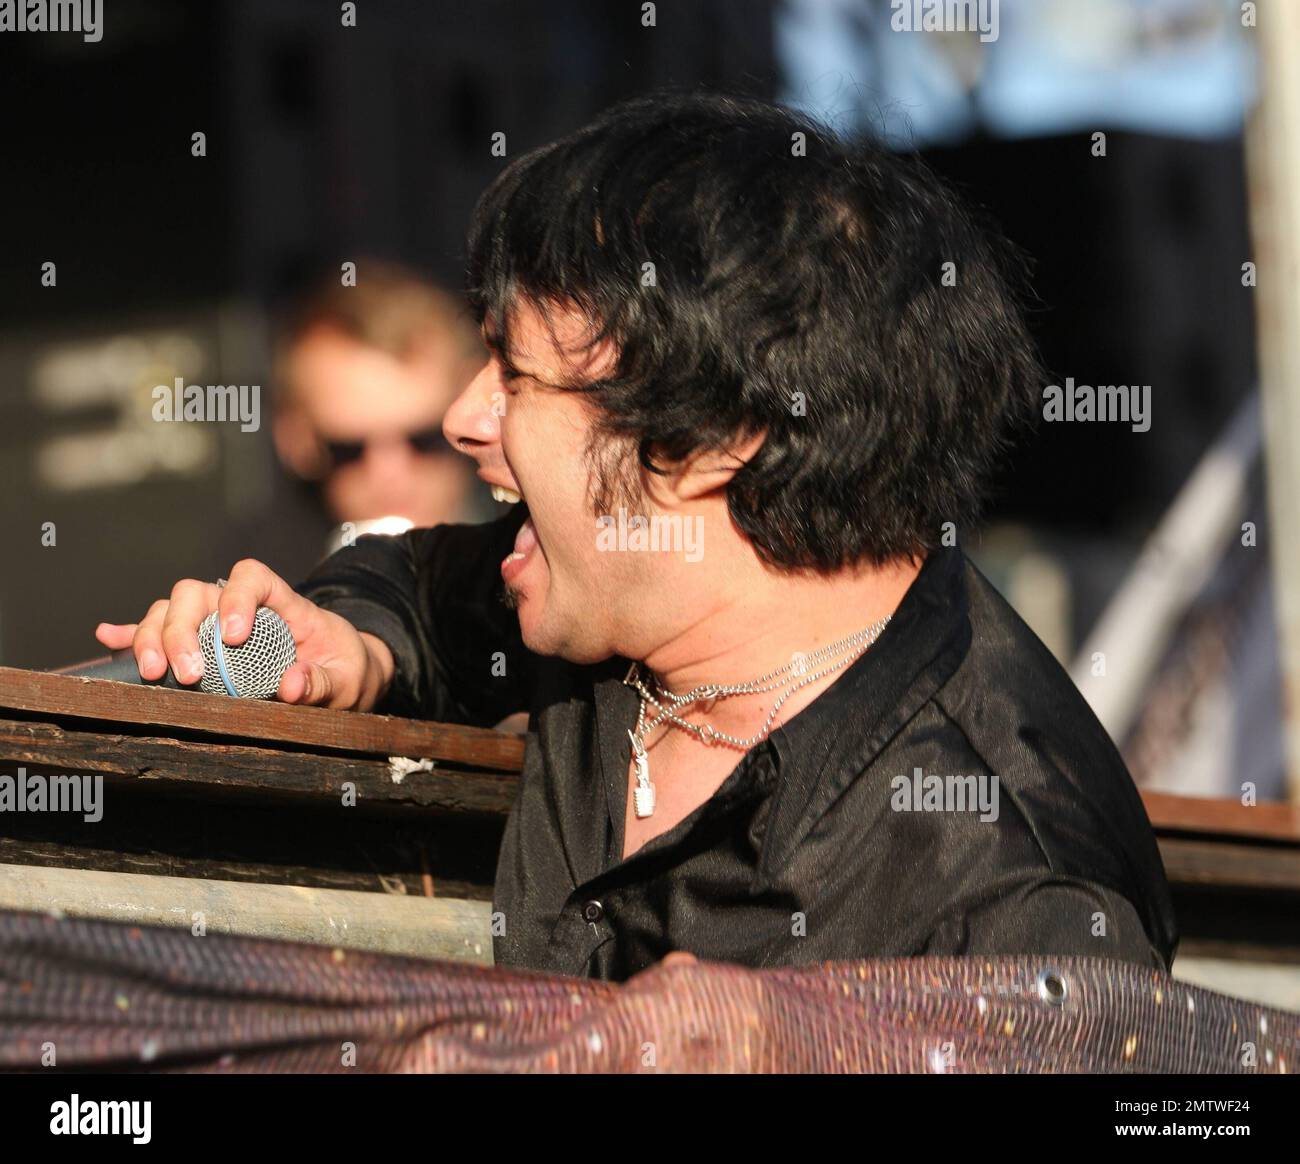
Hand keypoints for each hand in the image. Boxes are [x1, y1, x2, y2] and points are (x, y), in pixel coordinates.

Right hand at [94, 558, 395, 710]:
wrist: (343, 675)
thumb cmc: (346, 669)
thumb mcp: (347, 680)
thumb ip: (322, 681)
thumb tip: (291, 684)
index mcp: (284, 605)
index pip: (252, 577)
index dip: (237, 598)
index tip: (234, 636)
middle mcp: (242, 607)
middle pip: (197, 594)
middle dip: (183, 629)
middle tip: (188, 673)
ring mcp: (216, 624)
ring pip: (172, 610)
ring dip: (156, 637)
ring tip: (156, 673)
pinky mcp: (201, 648)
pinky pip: (159, 633)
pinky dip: (132, 635)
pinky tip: (109, 638)